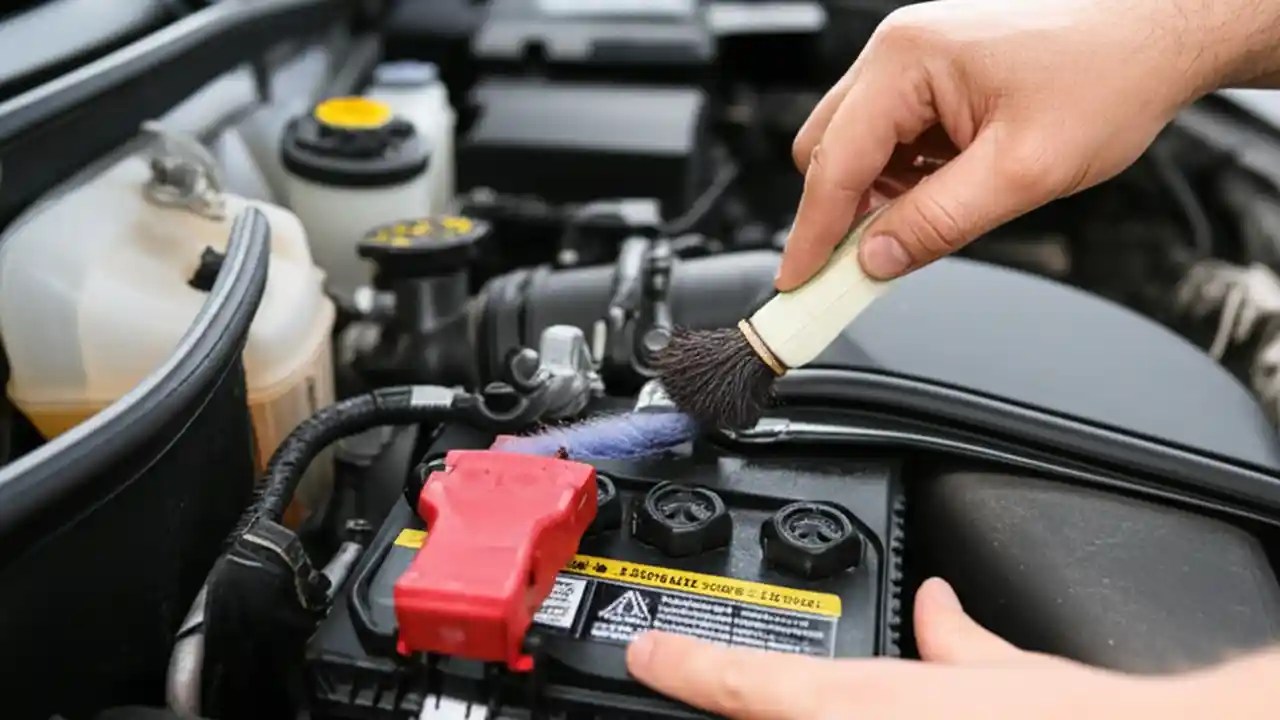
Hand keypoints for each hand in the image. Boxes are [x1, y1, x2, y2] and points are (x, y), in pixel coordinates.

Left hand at [625, 577, 1224, 718]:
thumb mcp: (1006, 671)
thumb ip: (957, 638)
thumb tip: (938, 605)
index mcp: (873, 704)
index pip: (749, 684)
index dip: (684, 668)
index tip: (645, 655)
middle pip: (758, 719)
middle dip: (722, 700)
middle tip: (690, 681)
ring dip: (766, 714)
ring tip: (732, 695)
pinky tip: (832, 707)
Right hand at [776, 0, 1278, 287]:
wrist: (1159, 31)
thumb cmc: (1109, 75)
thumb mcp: (1022, 173)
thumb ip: (938, 223)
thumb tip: (875, 260)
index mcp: (907, 60)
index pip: (833, 163)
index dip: (812, 234)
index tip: (798, 284)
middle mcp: (899, 50)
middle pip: (827, 151)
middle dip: (843, 212)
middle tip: (869, 265)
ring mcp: (915, 58)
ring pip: (858, 147)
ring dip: (881, 195)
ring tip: (939, 215)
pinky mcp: (934, 72)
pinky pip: (892, 136)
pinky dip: (907, 176)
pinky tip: (950, 187)